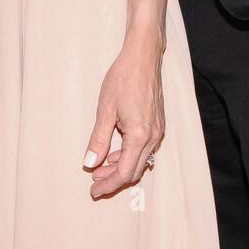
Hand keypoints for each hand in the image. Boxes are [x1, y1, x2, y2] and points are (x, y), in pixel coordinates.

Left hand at [83, 25, 164, 199]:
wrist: (143, 57)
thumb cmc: (123, 78)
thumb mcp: (105, 109)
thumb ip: (98, 139)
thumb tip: (90, 163)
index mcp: (139, 135)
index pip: (124, 172)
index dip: (108, 184)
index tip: (93, 190)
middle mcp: (153, 136)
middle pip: (135, 170)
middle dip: (113, 178)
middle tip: (94, 180)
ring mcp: (158, 130)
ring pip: (141, 160)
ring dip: (121, 167)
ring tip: (101, 166)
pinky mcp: (158, 124)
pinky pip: (145, 148)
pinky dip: (130, 155)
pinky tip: (116, 151)